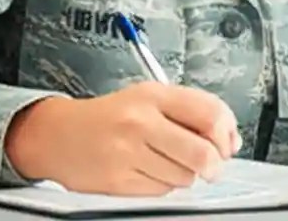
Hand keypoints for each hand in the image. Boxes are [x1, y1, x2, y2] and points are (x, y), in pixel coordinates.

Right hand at [5, 82, 239, 195]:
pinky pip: (161, 191)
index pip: (209, 113)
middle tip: (212, 166)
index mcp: (153, 96)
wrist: (59, 135)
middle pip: (202, 152)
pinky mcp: (118, 181)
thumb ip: (190, 111)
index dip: (227, 133)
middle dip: (215, 165)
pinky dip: (164, 185)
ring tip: (169, 163)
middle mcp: (141, 122)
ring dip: (186, 175)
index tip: (228, 143)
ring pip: (184, 176)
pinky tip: (151, 171)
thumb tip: (229, 138)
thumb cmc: (109, 116)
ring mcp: (128, 153)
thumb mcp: (149, 98)